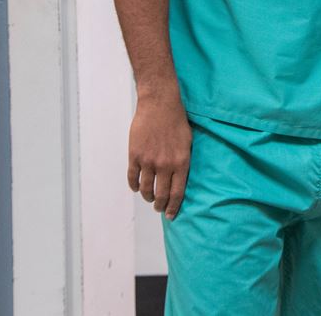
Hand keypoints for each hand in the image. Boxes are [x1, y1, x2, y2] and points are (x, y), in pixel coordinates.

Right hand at [128, 91, 192, 218]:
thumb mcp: (188, 142)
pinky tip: (136, 188)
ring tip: (150, 198)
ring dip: (147, 196)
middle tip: (160, 209)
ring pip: (146, 188)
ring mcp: (148, 161)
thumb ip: (184, 161)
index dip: (174, 207)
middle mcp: (165, 165)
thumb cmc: (177, 121)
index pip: (178, 193)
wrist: (160, 105)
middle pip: (162, 194)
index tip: (172, 215)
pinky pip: (133, 177)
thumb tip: (181, 178)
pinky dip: (134, 185)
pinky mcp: (134, 156)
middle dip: (161, 205)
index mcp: (181, 162)